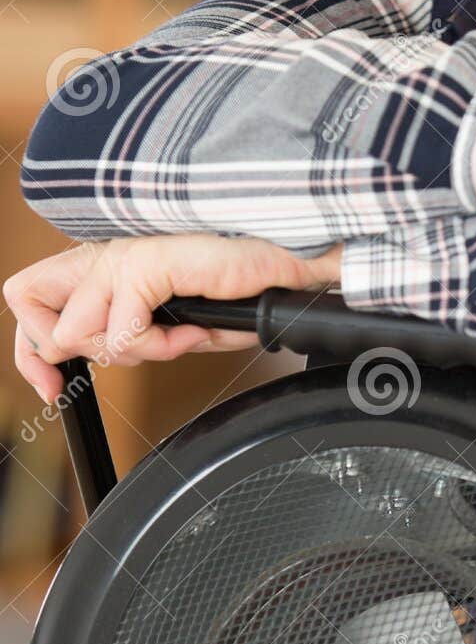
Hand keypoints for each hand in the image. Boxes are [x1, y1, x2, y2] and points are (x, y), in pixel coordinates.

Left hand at [3, 233, 343, 405]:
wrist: (280, 267)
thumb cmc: (235, 288)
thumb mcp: (169, 324)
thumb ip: (127, 337)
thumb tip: (96, 360)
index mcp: (103, 265)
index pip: (28, 297)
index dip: (30, 350)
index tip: (53, 386)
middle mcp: (104, 257)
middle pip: (27, 303)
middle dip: (62, 350)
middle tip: (110, 359)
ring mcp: (120, 259)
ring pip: (76, 333)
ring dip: (130, 353)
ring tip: (174, 340)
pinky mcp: (143, 267)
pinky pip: (125, 336)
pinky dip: (161, 349)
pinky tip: (192, 334)